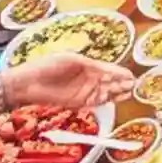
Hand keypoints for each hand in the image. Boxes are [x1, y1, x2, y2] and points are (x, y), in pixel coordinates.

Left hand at [3, 54, 134, 107]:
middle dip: (122, 83)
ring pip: (106, 92)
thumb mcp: (70, 59)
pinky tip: (114, 99)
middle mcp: (89, 79)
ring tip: (127, 92)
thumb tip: (106, 69)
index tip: (131, 75)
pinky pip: (97, 102)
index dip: (120, 72)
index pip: (109, 69)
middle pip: (111, 81)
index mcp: (88, 65)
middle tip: (132, 85)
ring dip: (117, 92)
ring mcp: (85, 91)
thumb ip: (90, 65)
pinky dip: (106, 101)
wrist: (28, 83)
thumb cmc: (47, 66)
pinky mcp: (79, 103)